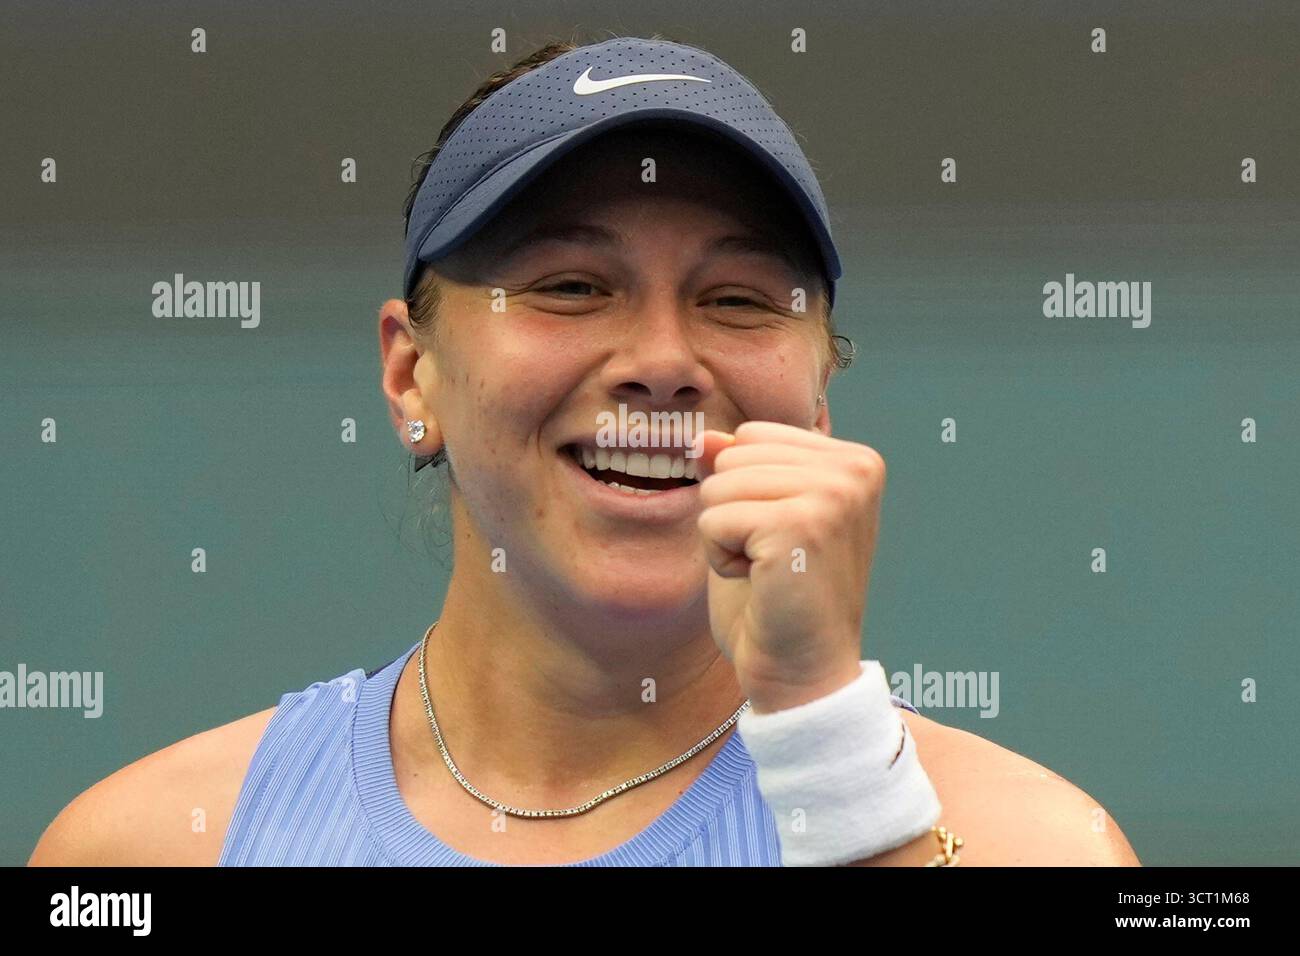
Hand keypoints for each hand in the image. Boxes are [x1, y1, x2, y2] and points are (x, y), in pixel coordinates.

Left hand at [695, 421, 886, 713]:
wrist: (802, 675)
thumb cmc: (775, 600)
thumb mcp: (750, 518)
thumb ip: (732, 470)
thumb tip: (701, 437)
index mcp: (854, 460)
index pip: (752, 436)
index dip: (744, 491)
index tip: (778, 538)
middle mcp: (855, 468)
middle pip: (733, 455)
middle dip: (730, 511)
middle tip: (771, 560)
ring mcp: (834, 494)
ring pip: (718, 485)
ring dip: (724, 536)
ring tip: (766, 572)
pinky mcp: (802, 524)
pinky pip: (713, 519)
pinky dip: (720, 558)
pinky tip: (760, 583)